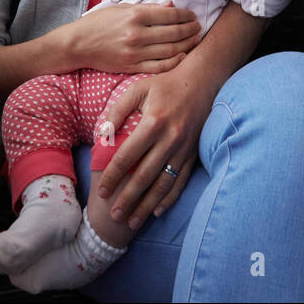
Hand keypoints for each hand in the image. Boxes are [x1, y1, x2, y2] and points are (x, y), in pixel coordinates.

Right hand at [66, 1, 200, 73]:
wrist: (78, 45)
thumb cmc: (98, 23)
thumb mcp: (121, 9)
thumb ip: (148, 8)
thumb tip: (171, 6)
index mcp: (134, 16)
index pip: (169, 15)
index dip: (185, 15)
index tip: (192, 15)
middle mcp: (137, 35)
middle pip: (173, 33)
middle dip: (190, 29)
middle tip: (199, 27)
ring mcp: (135, 53)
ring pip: (170, 50)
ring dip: (187, 44)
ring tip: (195, 39)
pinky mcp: (132, 67)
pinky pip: (159, 66)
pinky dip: (174, 62)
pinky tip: (182, 56)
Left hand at [95, 64, 209, 227]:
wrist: (203, 81)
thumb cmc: (165, 84)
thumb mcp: (138, 88)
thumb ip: (117, 110)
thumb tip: (102, 134)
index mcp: (153, 123)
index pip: (127, 156)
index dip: (112, 176)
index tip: (101, 191)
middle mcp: (170, 140)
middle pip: (144, 176)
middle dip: (127, 198)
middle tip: (114, 216)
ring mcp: (183, 149)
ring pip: (163, 184)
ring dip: (146, 205)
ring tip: (132, 221)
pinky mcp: (193, 154)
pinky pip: (180, 181)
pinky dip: (169, 198)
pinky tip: (157, 210)